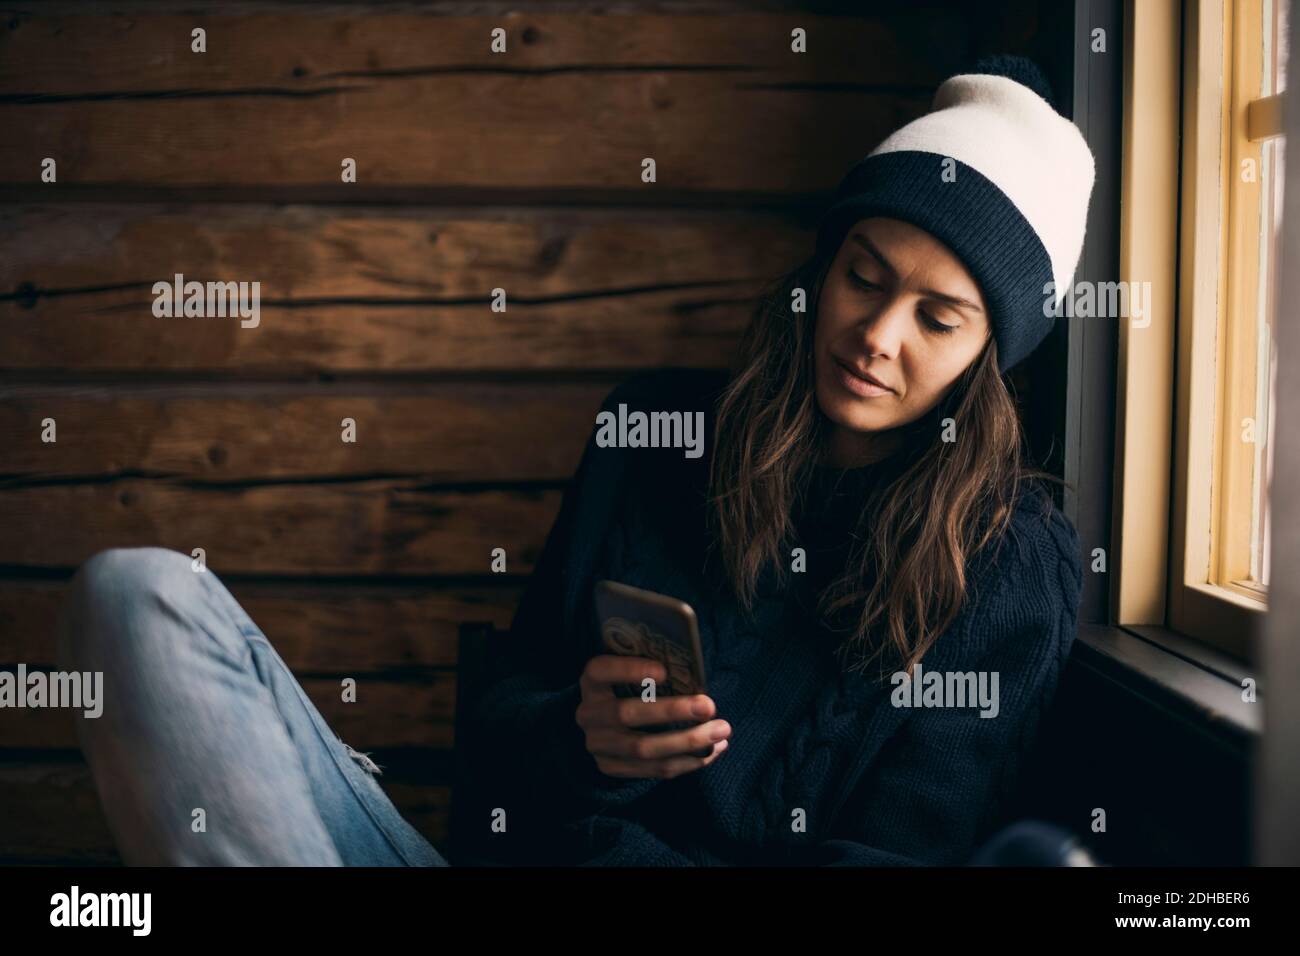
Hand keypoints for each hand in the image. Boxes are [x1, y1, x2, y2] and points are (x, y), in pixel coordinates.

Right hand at [576, 654, 730, 779]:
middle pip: (627, 714)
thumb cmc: (627, 689)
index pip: (601, 671)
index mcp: (591, 683)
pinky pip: (652, 770)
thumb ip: (650, 671)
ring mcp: (598, 745)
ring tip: (721, 732)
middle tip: (709, 706)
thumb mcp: (628, 673)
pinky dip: (686, 762)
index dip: (629, 670)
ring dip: (687, 742)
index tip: (665, 671)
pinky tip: (712, 751)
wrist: (602, 725)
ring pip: (643, 749)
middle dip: (672, 711)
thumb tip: (694, 672)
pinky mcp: (611, 768)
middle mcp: (589, 714)